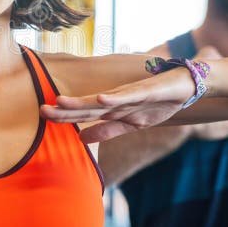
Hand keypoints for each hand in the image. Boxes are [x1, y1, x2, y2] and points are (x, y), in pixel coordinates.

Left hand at [40, 68, 195, 142]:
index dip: (64, 116)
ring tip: (62, 102)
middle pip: (86, 107)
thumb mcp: (131, 123)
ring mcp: (130, 95)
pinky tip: (101, 98)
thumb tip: (82, 139)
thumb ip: (108, 130)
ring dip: (82, 102)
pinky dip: (115, 98)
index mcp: (112, 109)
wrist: (187, 86)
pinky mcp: (145, 91)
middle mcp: (117, 100)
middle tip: (41, 110)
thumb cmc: (157, 103)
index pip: (83, 114)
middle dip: (65, 109)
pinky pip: (128, 96)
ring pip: (102, 100)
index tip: (41, 116)